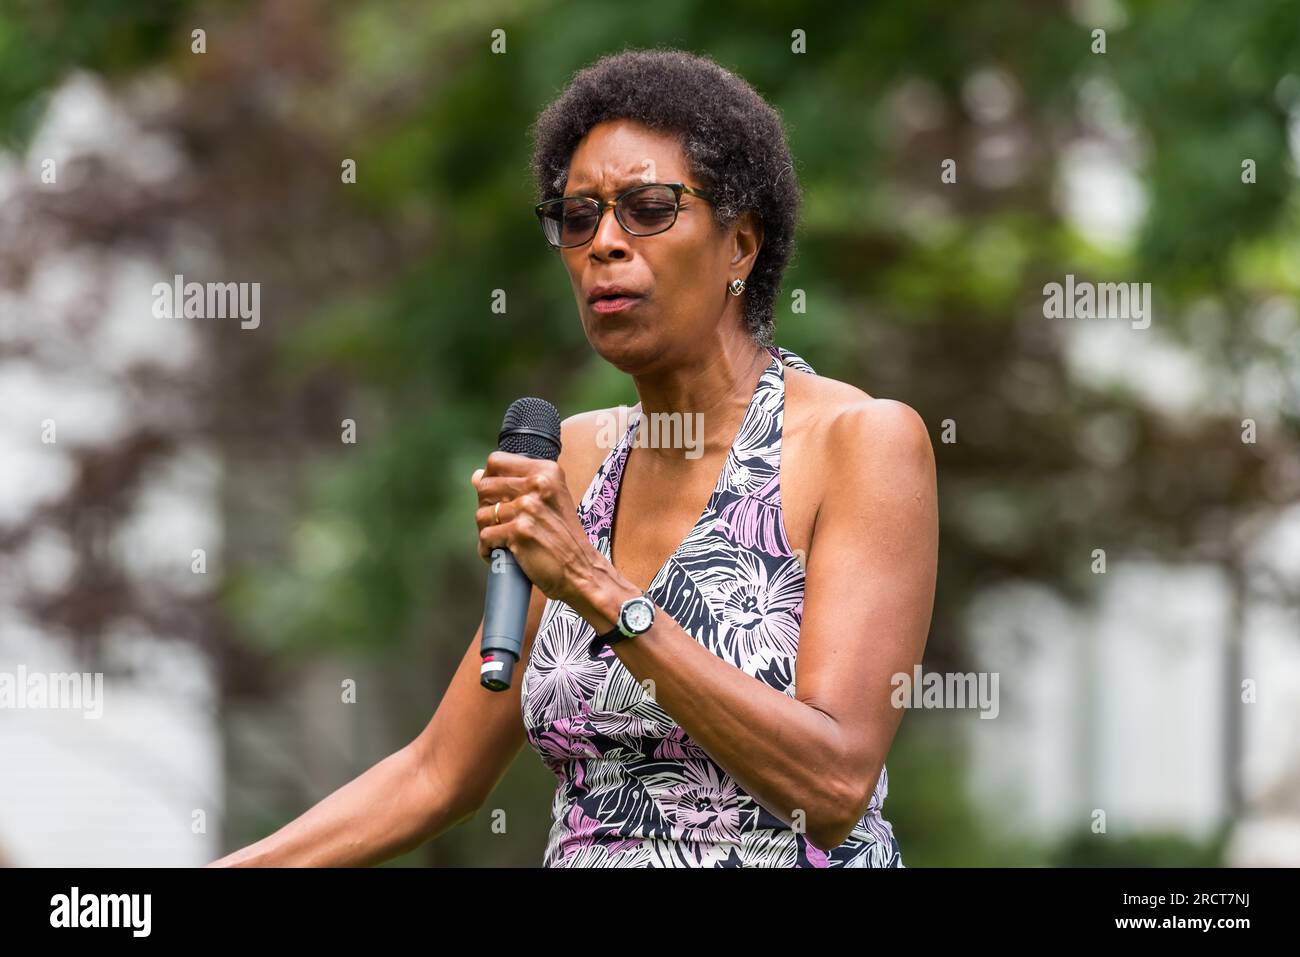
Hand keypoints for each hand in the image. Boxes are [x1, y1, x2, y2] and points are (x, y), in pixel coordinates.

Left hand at [472, 450, 602, 603]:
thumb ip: (514, 485)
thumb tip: (475, 476)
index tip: (497, 497)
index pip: (496, 462)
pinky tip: (504, 553)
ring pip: (482, 514)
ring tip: (505, 541)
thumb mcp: (547, 500)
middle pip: (484, 487)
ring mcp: (528, 508)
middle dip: (486, 508)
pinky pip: (485, 537)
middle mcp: (538, 485)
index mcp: (546, 472)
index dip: (489, 480)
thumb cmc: (563, 537)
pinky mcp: (519, 531)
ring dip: (488, 532)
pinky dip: (489, 550)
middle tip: (502, 524)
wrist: (580, 569)